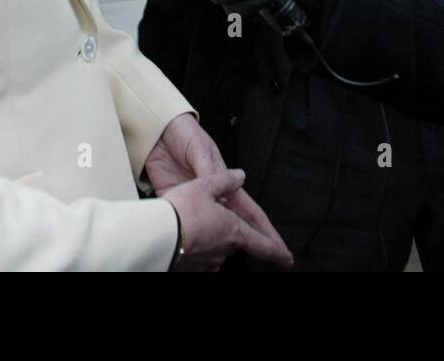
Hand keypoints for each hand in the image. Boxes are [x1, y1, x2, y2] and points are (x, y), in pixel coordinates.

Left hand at [144, 114, 288, 267]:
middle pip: (234, 225)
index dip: (265, 230)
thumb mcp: (200, 149)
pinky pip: (187, 223)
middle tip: (264, 263)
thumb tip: (233, 182)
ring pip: (212, 229)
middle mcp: (212, 194)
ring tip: (226, 263)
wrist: (155, 131)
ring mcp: (194, 200)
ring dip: (220, 246)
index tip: (279, 248)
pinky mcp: (174, 202)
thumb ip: (212, 170)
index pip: (249, 210)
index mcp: (223, 179)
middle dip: (249, 244)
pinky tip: (197, 252)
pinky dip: (193, 238)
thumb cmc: (184, 133)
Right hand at [163, 169, 293, 270]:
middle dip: (234, 236)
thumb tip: (240, 176)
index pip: (263, 244)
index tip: (287, 258)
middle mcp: (223, 249)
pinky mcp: (189, 268)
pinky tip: (187, 245)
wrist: (155, 236)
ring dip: (214, 244)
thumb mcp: (205, 186)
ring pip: (217, 253)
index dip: (278, 251)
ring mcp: (206, 262)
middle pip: (236, 244)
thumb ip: (224, 180)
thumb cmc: (182, 211)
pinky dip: (198, 253)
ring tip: (200, 231)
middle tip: (225, 224)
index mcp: (234, 230)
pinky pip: (200, 262)